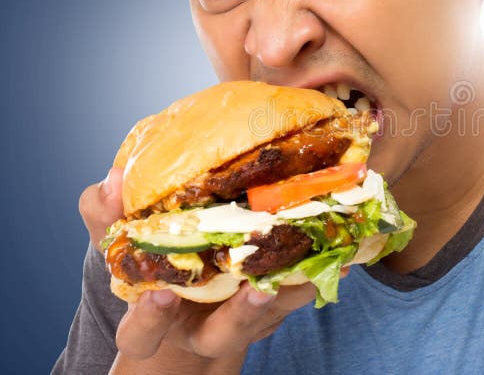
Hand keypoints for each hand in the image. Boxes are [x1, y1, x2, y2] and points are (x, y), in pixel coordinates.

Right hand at [78, 167, 331, 371]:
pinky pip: (301, 292)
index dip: (151, 319)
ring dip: (294, 290)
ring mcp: (246, 320)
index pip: (142, 336)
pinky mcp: (276, 305)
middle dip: (240, 317)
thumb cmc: (156, 261)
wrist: (193, 289)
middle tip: (256, 291)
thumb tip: (116, 175)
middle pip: (222, 338)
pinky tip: (342, 253)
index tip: (162, 293)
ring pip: (274, 315)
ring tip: (315, 266)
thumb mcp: (124, 242)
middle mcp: (205, 329)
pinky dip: (320, 271)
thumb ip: (110, 216)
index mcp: (158, 319)